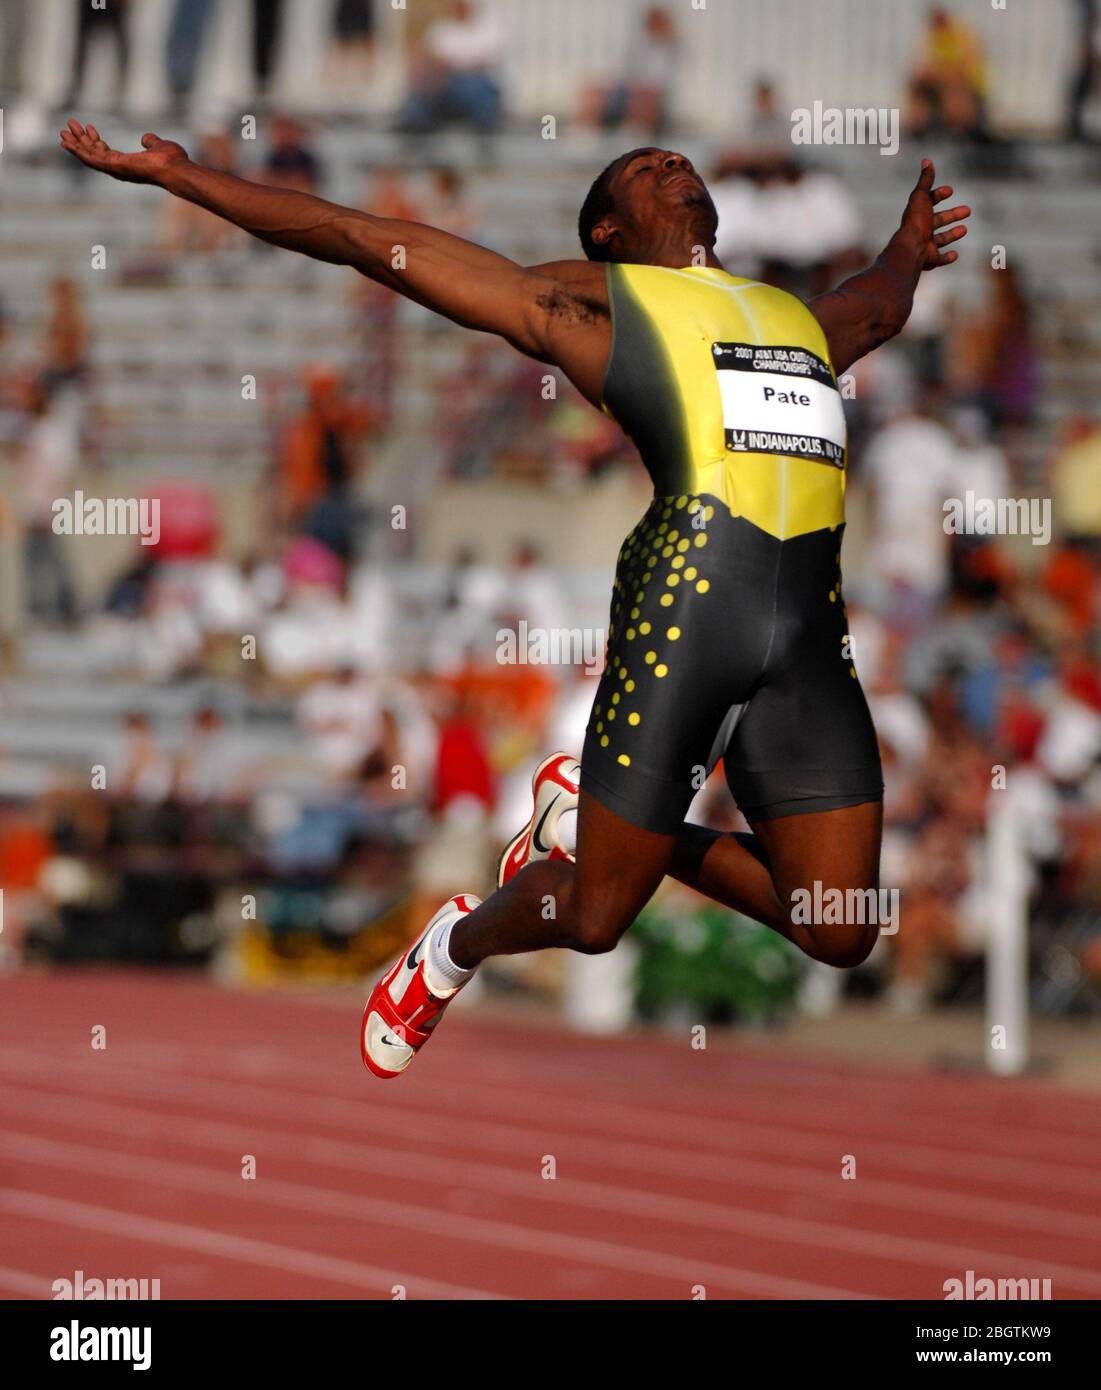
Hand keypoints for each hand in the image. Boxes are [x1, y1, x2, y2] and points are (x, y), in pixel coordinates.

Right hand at [59, 121, 188, 185]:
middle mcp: (120, 170)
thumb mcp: (158, 145)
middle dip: (80, 141)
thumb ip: (150, 142)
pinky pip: (92, 159)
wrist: (176, 168)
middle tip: (68, 127)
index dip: (95, 141)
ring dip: (75, 145)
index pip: (107, 154)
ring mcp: (116, 169)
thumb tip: (146, 138)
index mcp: (128, 165)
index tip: (89, 128)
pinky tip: (68, 142)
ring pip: (89, 157)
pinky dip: (79, 150)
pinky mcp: (114, 167)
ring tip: (62, 132)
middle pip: (94, 155)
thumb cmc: (172, 160)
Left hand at [900, 158, 970, 269]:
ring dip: (952, 234)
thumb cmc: (916, 222)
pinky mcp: (930, 260)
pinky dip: (947, 257)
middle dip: (952, 214)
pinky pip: (939, 259)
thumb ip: (925, 180)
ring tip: (964, 229)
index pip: (928, 201)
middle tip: (968, 210)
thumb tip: (926, 160)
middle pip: (938, 220)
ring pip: (940, 239)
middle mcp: (920, 230)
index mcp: (918, 214)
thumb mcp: (921, 197)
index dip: (938, 195)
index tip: (950, 190)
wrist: (911, 248)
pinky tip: (955, 254)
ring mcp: (925, 246)